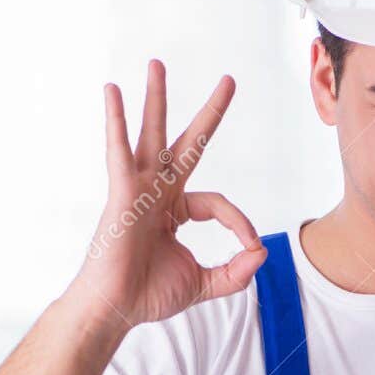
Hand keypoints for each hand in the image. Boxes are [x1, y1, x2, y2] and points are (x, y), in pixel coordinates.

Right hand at [71, 59, 265, 325]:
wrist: (116, 310)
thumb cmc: (148, 296)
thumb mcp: (205, 283)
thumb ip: (235, 272)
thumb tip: (262, 253)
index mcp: (175, 210)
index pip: (218, 203)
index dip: (239, 222)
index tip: (249, 246)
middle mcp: (157, 193)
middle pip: (188, 144)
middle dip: (209, 113)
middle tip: (230, 80)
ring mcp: (138, 190)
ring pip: (151, 136)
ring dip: (155, 99)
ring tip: (157, 64)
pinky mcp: (121, 193)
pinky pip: (119, 151)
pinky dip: (116, 122)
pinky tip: (112, 92)